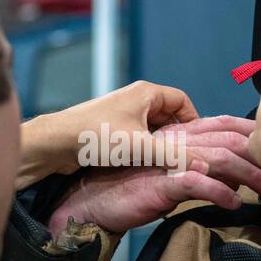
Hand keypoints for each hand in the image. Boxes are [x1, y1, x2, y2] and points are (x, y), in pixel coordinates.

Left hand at [17, 81, 198, 188]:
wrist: (56, 143)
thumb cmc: (96, 136)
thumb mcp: (141, 147)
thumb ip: (174, 157)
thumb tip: (204, 167)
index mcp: (146, 93)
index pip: (182, 100)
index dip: (194, 120)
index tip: (199, 143)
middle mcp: (135, 100)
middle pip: (169, 116)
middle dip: (177, 137)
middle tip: (184, 157)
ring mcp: (121, 114)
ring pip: (152, 129)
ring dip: (160, 146)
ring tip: (165, 165)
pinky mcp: (110, 129)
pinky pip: (137, 138)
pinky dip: (144, 150)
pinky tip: (145, 167)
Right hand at [46, 115, 260, 234]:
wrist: (91, 201)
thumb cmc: (128, 188)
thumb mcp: (169, 174)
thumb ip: (197, 168)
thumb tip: (230, 176)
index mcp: (179, 135)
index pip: (224, 124)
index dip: (253, 131)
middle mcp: (177, 141)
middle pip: (230, 140)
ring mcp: (169, 161)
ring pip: (221, 160)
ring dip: (250, 176)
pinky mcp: (160, 182)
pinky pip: (197, 183)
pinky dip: (220, 192)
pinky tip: (235, 203)